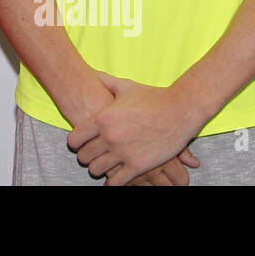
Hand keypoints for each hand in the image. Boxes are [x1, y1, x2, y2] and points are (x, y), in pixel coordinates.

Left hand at [66, 72, 202, 186]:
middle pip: (83, 157)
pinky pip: (117, 182)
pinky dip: (113, 182)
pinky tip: (113, 180)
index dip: (75, 143)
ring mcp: (123, 153)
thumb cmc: (153, 97)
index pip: (74, 139)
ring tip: (101, 166)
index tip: (79, 144)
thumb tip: (93, 73)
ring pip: (97, 170)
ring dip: (97, 168)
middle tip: (89, 156)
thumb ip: (105, 82)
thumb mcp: (125, 87)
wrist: (180, 110)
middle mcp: (110, 137)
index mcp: (102, 119)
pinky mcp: (139, 166)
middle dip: (85, 157)